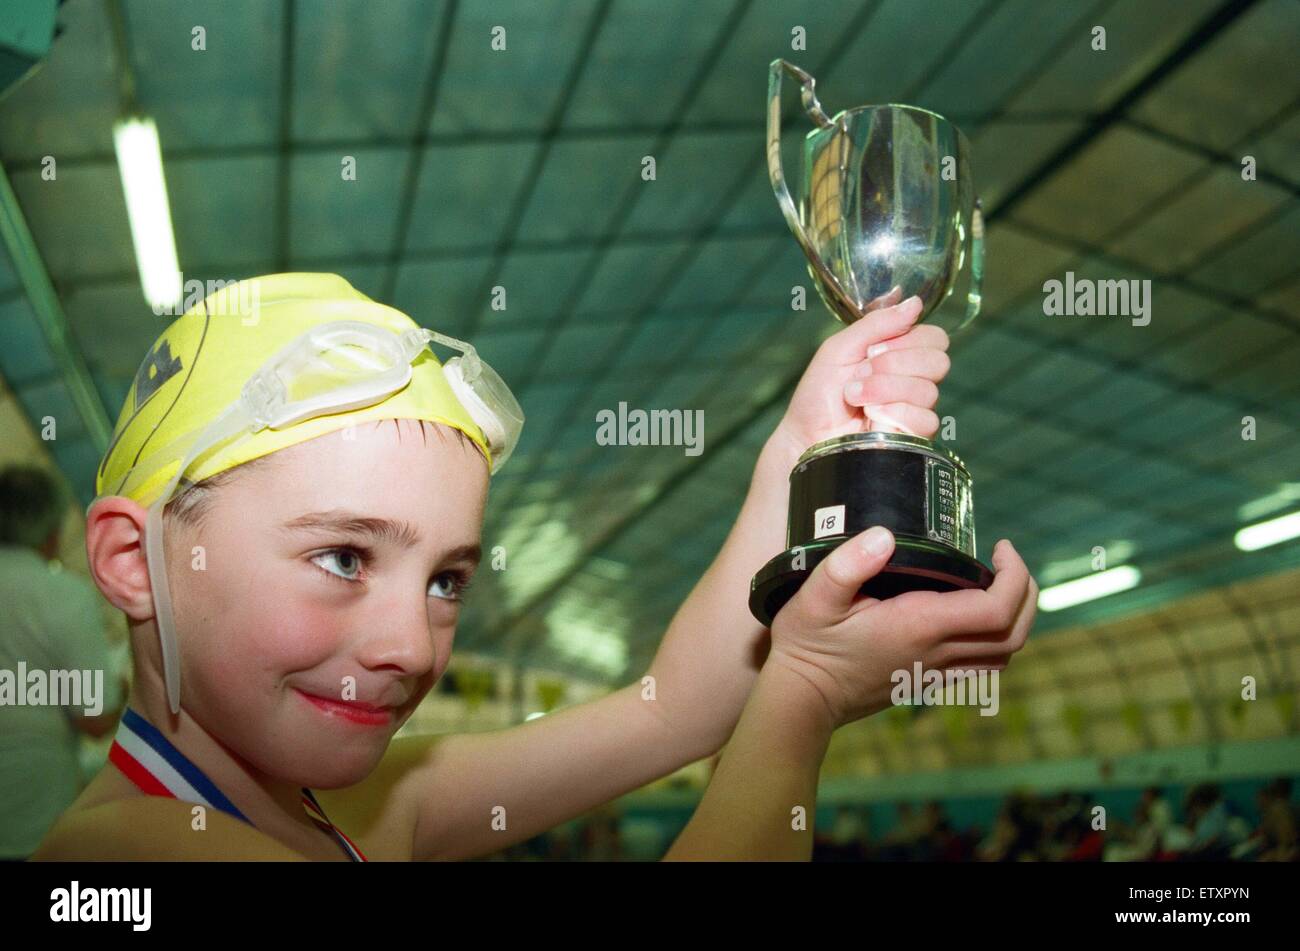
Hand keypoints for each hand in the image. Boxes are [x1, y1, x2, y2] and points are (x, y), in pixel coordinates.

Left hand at [765, 295, 950, 470]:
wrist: (805, 435)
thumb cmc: (819, 393)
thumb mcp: (840, 348)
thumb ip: (876, 324)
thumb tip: (915, 303)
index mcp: (901, 354)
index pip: (935, 338)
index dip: (906, 341)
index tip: (871, 350)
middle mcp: (914, 380)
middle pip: (938, 362)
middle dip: (893, 365)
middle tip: (860, 373)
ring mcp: (916, 410)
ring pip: (928, 391)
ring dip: (884, 389)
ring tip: (855, 396)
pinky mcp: (914, 437)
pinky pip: (925, 420)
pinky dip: (892, 413)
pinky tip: (870, 416)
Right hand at [767, 526, 1037, 727]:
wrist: (802, 699)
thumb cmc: (807, 645)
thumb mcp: (815, 596)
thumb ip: (848, 564)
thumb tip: (884, 536)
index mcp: (920, 626)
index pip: (997, 609)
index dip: (1014, 576)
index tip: (1000, 546)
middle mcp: (937, 653)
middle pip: (1013, 634)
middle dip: (1025, 593)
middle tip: (1007, 561)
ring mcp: (935, 672)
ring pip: (1004, 654)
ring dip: (1015, 619)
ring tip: (999, 585)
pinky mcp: (927, 682)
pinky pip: (982, 667)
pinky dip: (994, 641)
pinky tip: (971, 618)